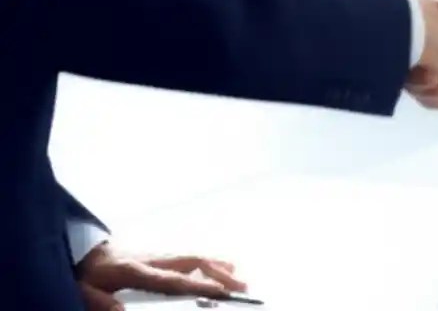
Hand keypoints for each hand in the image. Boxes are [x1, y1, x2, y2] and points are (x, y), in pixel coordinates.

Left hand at [75, 242, 245, 310]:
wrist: (81, 250)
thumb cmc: (84, 274)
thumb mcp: (83, 290)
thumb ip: (98, 302)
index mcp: (135, 270)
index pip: (171, 279)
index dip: (196, 285)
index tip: (219, 292)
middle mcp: (153, 258)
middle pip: (192, 261)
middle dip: (219, 274)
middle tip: (242, 288)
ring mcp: (158, 254)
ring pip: (195, 256)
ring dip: (219, 267)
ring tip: (240, 279)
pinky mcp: (160, 254)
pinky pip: (190, 257)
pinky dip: (210, 262)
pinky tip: (223, 268)